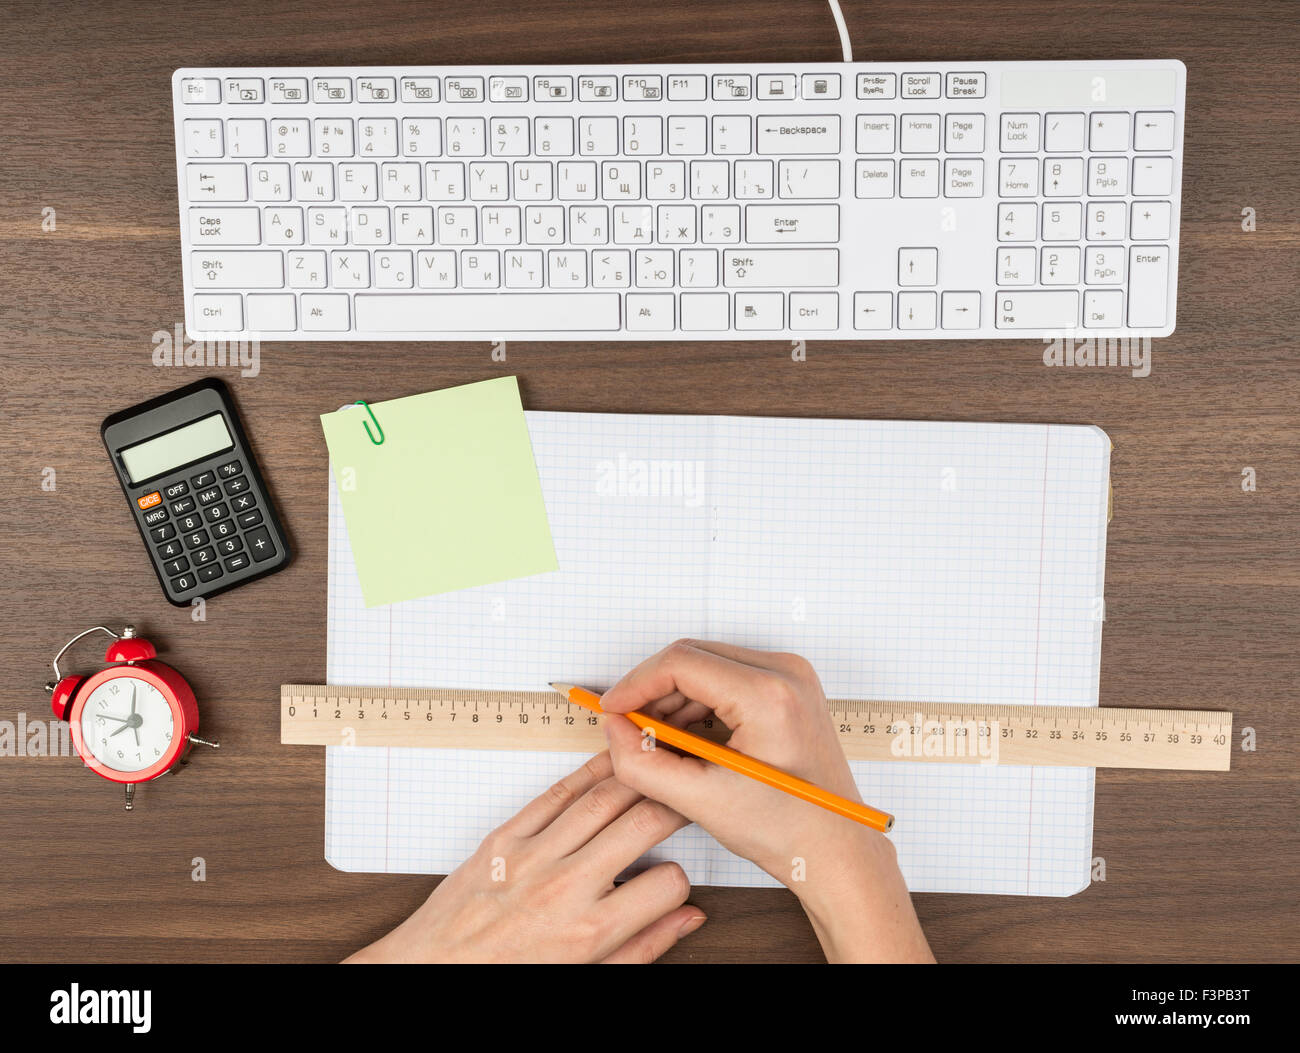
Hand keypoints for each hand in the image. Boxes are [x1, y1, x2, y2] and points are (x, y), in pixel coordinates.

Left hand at [344, 751, 704, 962]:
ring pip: (605, 797)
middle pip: (645, 824)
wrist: (432, 972)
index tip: (673, 878)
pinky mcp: (505, 836)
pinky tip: (611, 763)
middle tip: (687, 798)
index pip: (669, 884)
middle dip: (676, 805)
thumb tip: (689, 918)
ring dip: (640, 777)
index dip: (681, 879)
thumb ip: (642, 949)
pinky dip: (590, 772)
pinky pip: (557, 792)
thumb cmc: (508, 977)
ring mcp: (534, 856)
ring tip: (659, 771)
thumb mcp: (585, 980)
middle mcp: (565, 888)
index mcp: (589, 933)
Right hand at [600, 640, 932, 962]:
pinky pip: (728, 678)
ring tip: (658, 745)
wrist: (837, 848)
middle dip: (652, 692)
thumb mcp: (700, 801)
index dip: (635, 684)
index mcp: (768, 694)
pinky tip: (686, 742)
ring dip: (674, 699)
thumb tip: (613, 728)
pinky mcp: (788, 688)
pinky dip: (698, 704)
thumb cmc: (788, 829)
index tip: (611, 711)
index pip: (680, 662)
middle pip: (693, 657)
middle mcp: (784, 672)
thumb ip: (643, 763)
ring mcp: (790, 677)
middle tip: (629, 730)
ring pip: (708, 666)